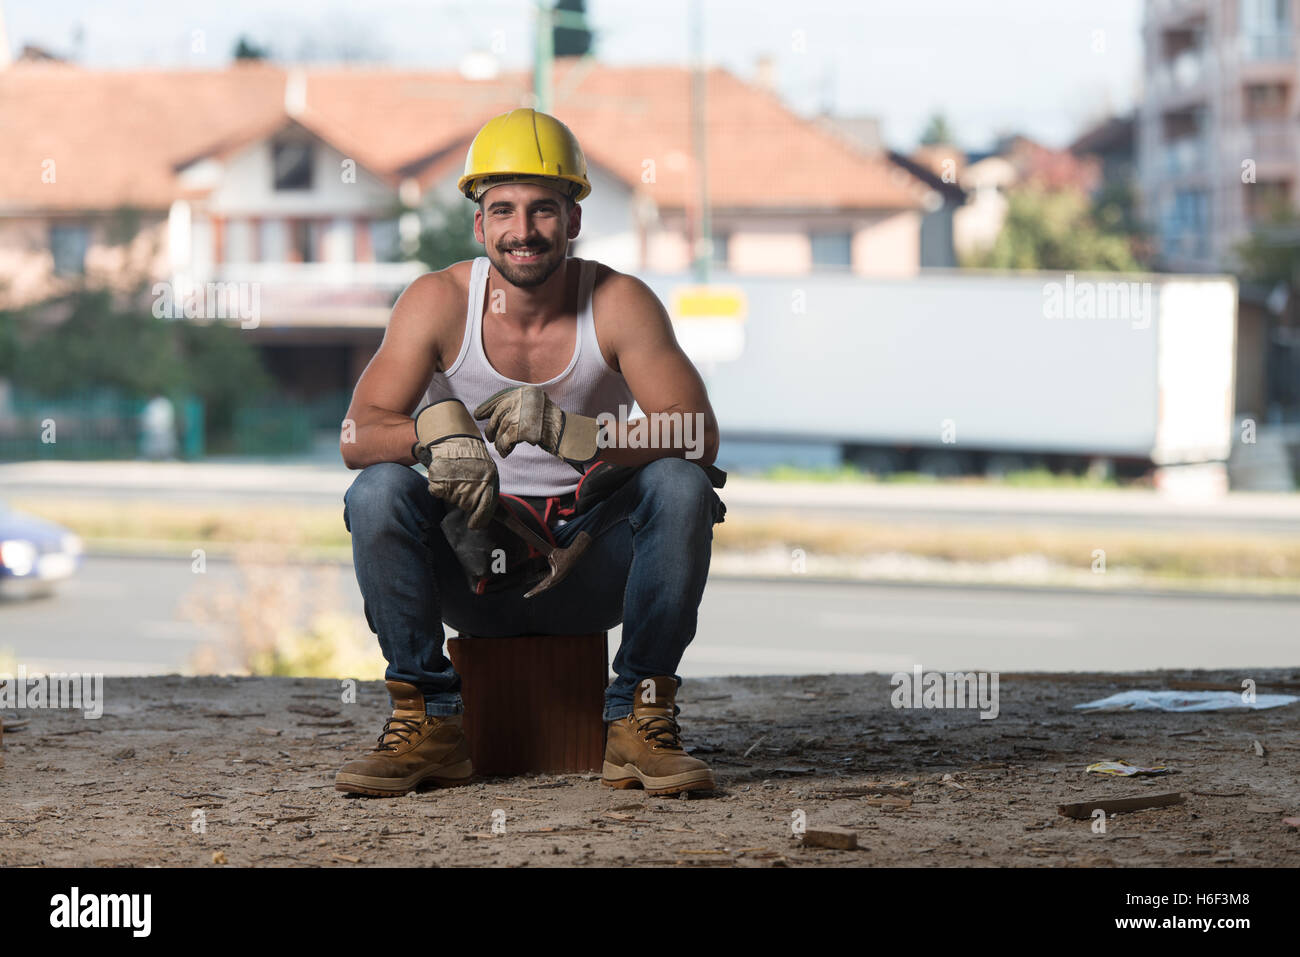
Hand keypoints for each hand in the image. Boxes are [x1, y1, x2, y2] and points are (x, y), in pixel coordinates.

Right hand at [413, 401, 497, 528]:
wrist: (455, 440)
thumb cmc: (472, 459)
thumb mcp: (488, 472)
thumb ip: (488, 493)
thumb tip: (491, 518)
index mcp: (488, 480)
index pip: (486, 507)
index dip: (480, 519)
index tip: (474, 525)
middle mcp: (472, 483)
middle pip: (467, 505)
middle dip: (466, 500)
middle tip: (464, 484)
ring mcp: (455, 482)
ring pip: (452, 500)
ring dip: (453, 492)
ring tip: (455, 476)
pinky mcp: (439, 481)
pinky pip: (438, 492)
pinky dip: (439, 487)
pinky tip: (445, 475)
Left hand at [473, 385, 600, 469]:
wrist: (566, 434)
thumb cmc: (553, 424)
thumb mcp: (536, 407)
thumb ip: (519, 407)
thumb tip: (492, 415)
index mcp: (524, 392)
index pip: (499, 398)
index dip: (487, 407)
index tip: (478, 414)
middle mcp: (520, 400)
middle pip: (497, 415)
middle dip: (491, 427)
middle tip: (490, 436)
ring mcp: (519, 414)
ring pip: (500, 430)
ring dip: (499, 440)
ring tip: (501, 447)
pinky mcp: (519, 430)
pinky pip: (504, 441)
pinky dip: (503, 448)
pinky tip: (506, 452)